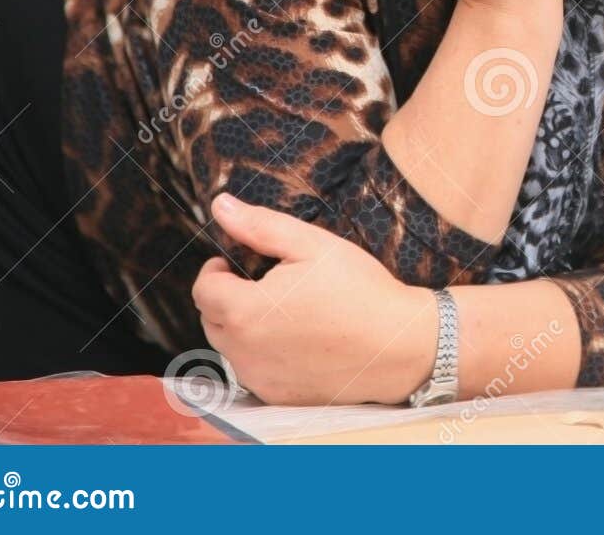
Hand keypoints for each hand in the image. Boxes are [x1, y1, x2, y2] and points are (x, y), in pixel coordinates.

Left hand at [191, 192, 439, 406]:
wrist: (400, 345)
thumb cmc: (359, 290)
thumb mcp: (312, 244)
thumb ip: (259, 226)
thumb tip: (220, 205)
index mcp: (244, 311)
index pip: (203, 289)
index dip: (217, 270)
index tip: (238, 263)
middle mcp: (243, 353)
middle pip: (211, 321)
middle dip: (228, 298)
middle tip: (267, 284)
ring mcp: (261, 379)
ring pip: (231, 349)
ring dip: (244, 328)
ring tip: (286, 311)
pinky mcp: (279, 397)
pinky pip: (255, 372)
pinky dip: (265, 355)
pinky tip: (299, 341)